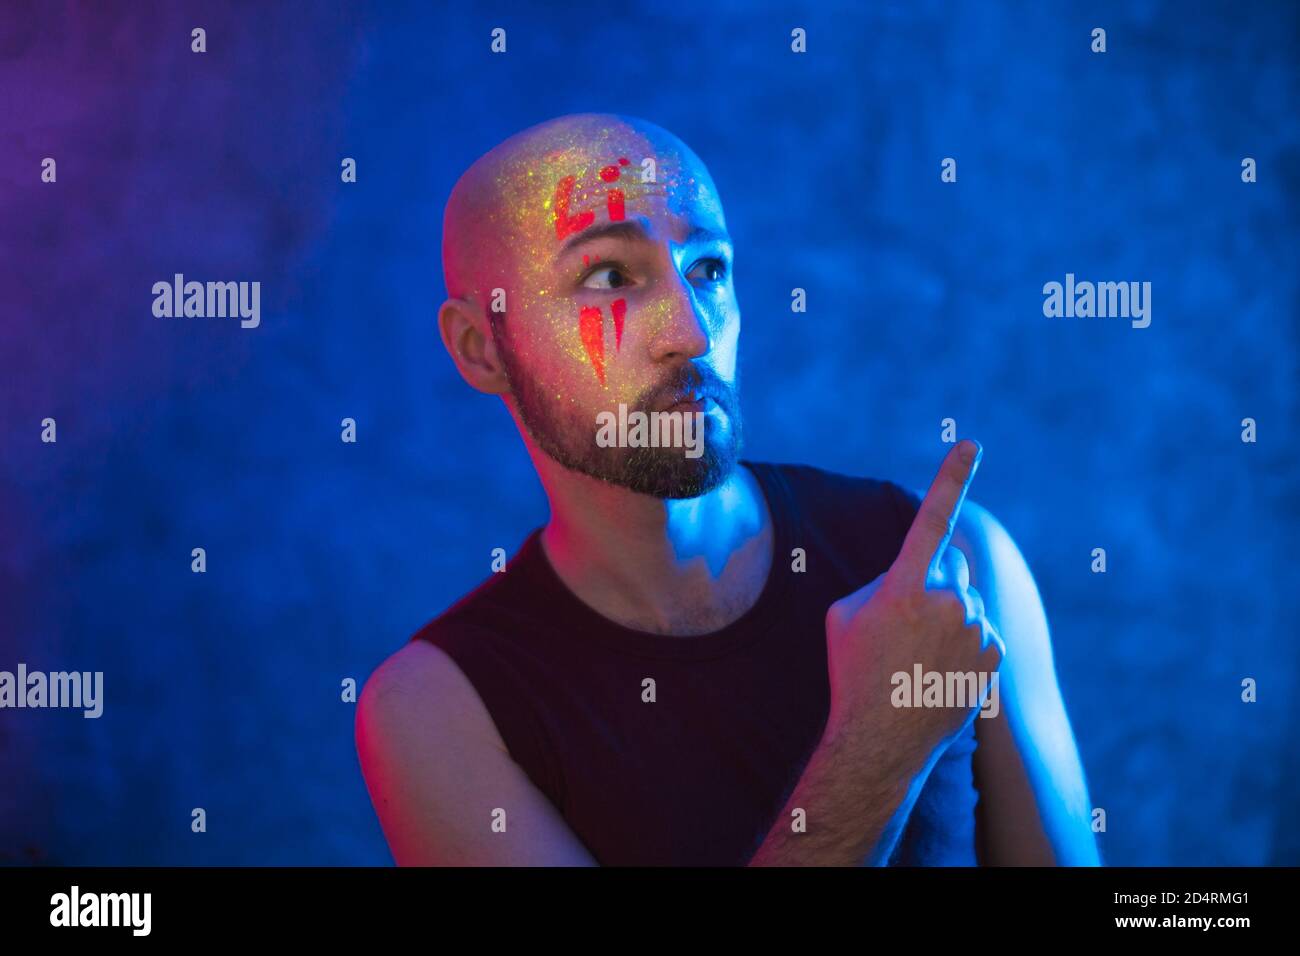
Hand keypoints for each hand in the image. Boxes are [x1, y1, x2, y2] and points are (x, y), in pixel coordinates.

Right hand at [822, 439, 1005, 774]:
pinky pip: (982, 631)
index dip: (951, 477)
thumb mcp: (845, 614)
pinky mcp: (995, 654)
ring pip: (967, 602)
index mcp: (904, 584)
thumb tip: (913, 575)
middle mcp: (948, 600)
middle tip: (908, 621)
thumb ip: (882, 581)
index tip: (971, 443)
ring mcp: (976, 628)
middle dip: (936, 580)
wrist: (880, 739)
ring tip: (919, 657)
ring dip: (949, 617)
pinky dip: (966, 643)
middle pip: (952, 565)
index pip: (931, 518)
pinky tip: (940, 670)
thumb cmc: (853, 671)